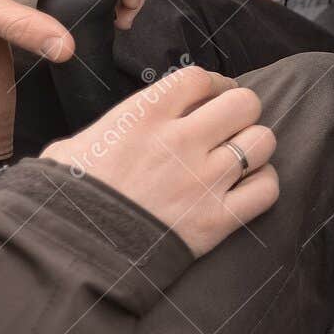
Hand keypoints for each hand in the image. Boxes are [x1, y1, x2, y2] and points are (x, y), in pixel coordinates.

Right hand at [42, 66, 278, 256]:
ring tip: (239, 156)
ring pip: (262, 141)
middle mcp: (180, 141)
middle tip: (229, 127)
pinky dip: (263, 185)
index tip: (212, 96)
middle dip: (240, 112)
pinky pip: (267, 189)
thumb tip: (131, 122)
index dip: (213, 84)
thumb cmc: (66, 199)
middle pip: (244, 103)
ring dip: (255, 146)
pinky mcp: (217, 220)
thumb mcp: (75, 146)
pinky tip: (247, 188)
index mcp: (143, 116)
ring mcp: (203, 180)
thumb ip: (115, 126)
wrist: (69, 254)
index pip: (199, 78)